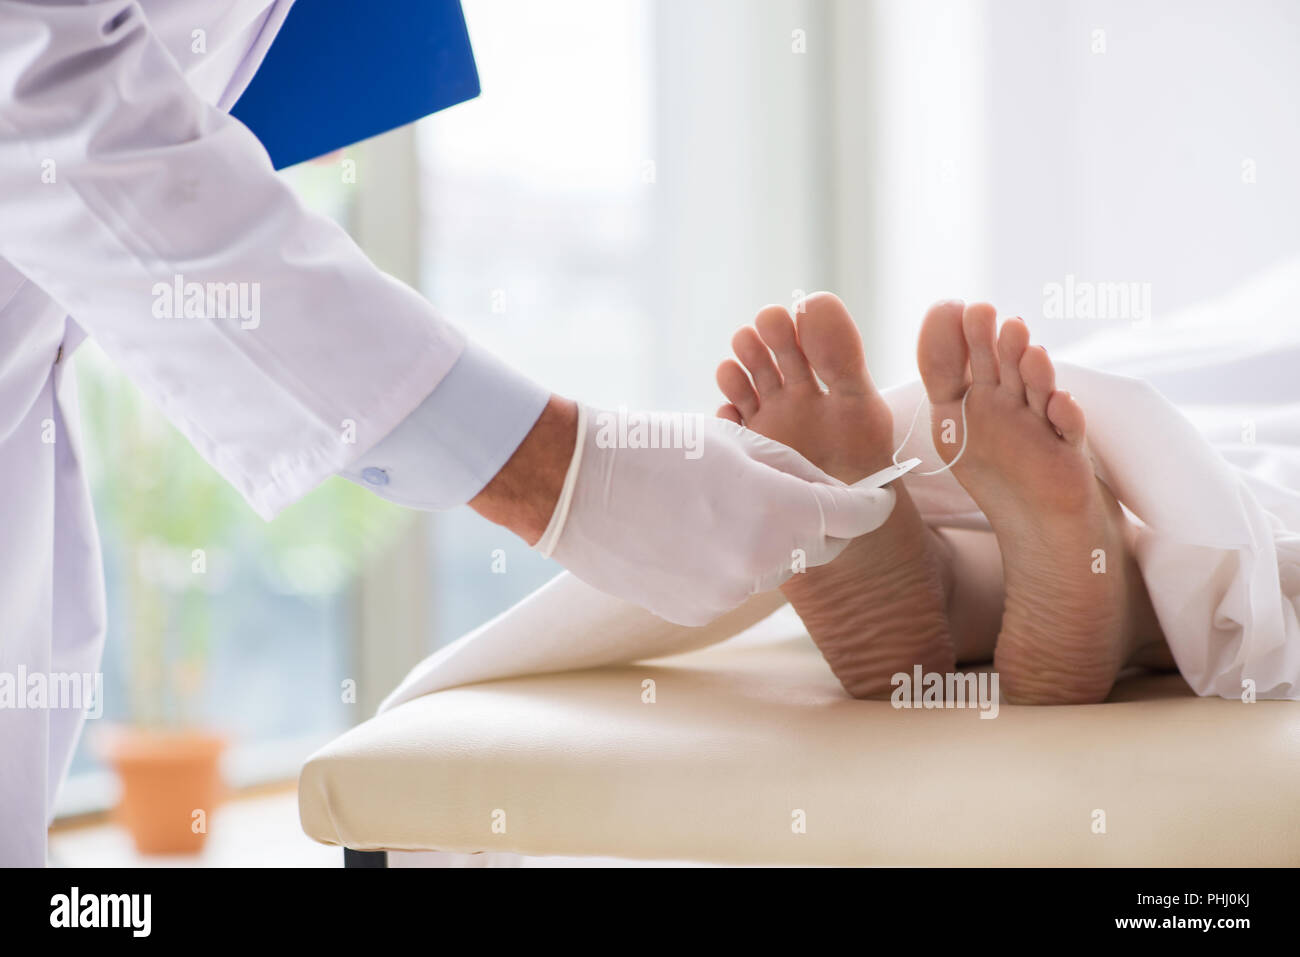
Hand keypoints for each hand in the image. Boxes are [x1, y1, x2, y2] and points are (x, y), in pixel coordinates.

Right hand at [474, 398, 895, 625]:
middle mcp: (758, 563)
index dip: (870, 504)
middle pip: (816, 548)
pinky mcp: (695, 611)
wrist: (574, 486)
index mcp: (776, 512)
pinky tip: (690, 533)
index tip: (874, 497)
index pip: (853, 519)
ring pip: (772, 567)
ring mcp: (725, 594)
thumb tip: (831, 495)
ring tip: (719, 506)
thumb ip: (797, 471)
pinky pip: (732, 585)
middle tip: (795, 492)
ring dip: (765, 541)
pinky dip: (727, 562)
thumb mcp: (737, 441)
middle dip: (815, 522)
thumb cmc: (655, 448)